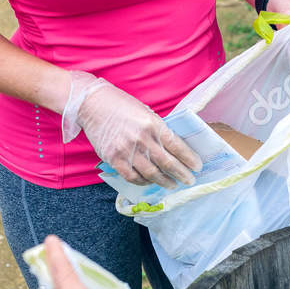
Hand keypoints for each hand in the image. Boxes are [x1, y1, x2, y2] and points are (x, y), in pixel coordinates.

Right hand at [60, 71, 201, 187]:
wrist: (92, 104)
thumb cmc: (121, 106)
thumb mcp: (145, 112)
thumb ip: (158, 129)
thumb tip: (173, 147)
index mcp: (153, 124)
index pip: (176, 145)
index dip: (189, 158)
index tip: (197, 167)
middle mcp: (142, 138)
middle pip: (167, 163)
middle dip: (181, 174)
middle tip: (190, 181)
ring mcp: (127, 150)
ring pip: (151, 173)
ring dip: (164, 181)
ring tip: (172, 184)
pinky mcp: (113, 158)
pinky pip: (132, 176)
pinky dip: (143, 181)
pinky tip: (149, 182)